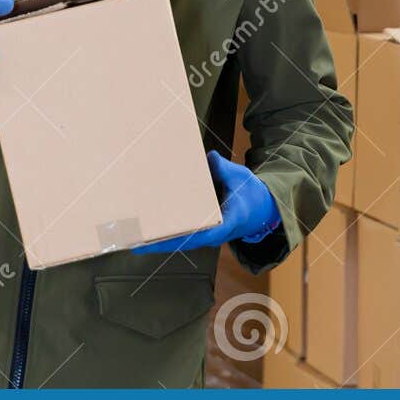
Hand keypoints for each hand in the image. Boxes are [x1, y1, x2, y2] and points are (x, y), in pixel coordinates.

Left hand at [132, 151, 280, 253]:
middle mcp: (213, 233)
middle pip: (184, 241)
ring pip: (181, 241)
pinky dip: (166, 233)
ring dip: (160, 241)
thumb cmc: (252, 195)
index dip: (183, 236)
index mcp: (227, 223)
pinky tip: (149, 230)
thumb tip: (210, 157)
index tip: (163, 239)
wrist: (262, 209)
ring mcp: (207, 234)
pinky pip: (182, 234)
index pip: (205, 233)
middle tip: (137, 240)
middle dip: (161, 242)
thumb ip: (224, 169)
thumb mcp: (241, 178)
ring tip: (136, 238)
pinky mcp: (202, 230)